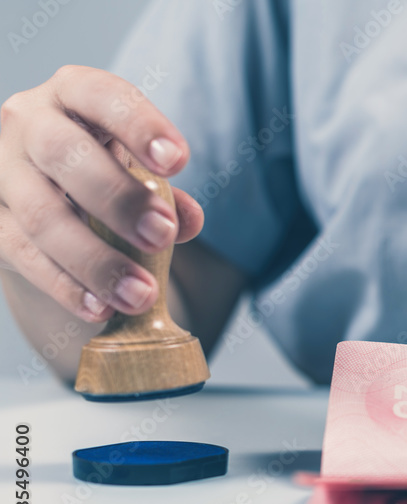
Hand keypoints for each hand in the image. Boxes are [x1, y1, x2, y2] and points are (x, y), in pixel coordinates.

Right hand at [0, 65, 202, 322]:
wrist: (43, 185)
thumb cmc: (104, 165)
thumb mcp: (136, 164)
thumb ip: (165, 190)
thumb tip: (189, 219)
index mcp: (73, 94)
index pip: (103, 97)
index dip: (140, 126)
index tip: (178, 162)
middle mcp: (27, 122)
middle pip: (65, 156)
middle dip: (119, 199)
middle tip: (162, 236)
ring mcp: (0, 170)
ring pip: (42, 215)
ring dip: (96, 260)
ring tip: (141, 295)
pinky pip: (20, 253)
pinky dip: (63, 285)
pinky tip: (99, 307)